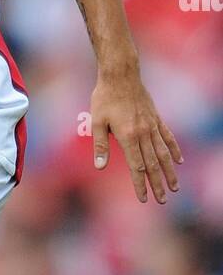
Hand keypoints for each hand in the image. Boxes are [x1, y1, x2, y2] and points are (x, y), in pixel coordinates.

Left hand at [91, 71, 182, 203]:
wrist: (121, 74)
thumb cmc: (104, 97)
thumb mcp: (96, 121)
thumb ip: (100, 145)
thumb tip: (99, 166)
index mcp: (128, 136)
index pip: (137, 167)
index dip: (140, 184)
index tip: (144, 199)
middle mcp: (143, 133)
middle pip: (153, 164)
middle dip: (158, 184)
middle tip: (163, 200)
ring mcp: (152, 126)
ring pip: (164, 153)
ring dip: (169, 172)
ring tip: (175, 187)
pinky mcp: (156, 118)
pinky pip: (167, 137)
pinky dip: (174, 150)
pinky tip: (179, 161)